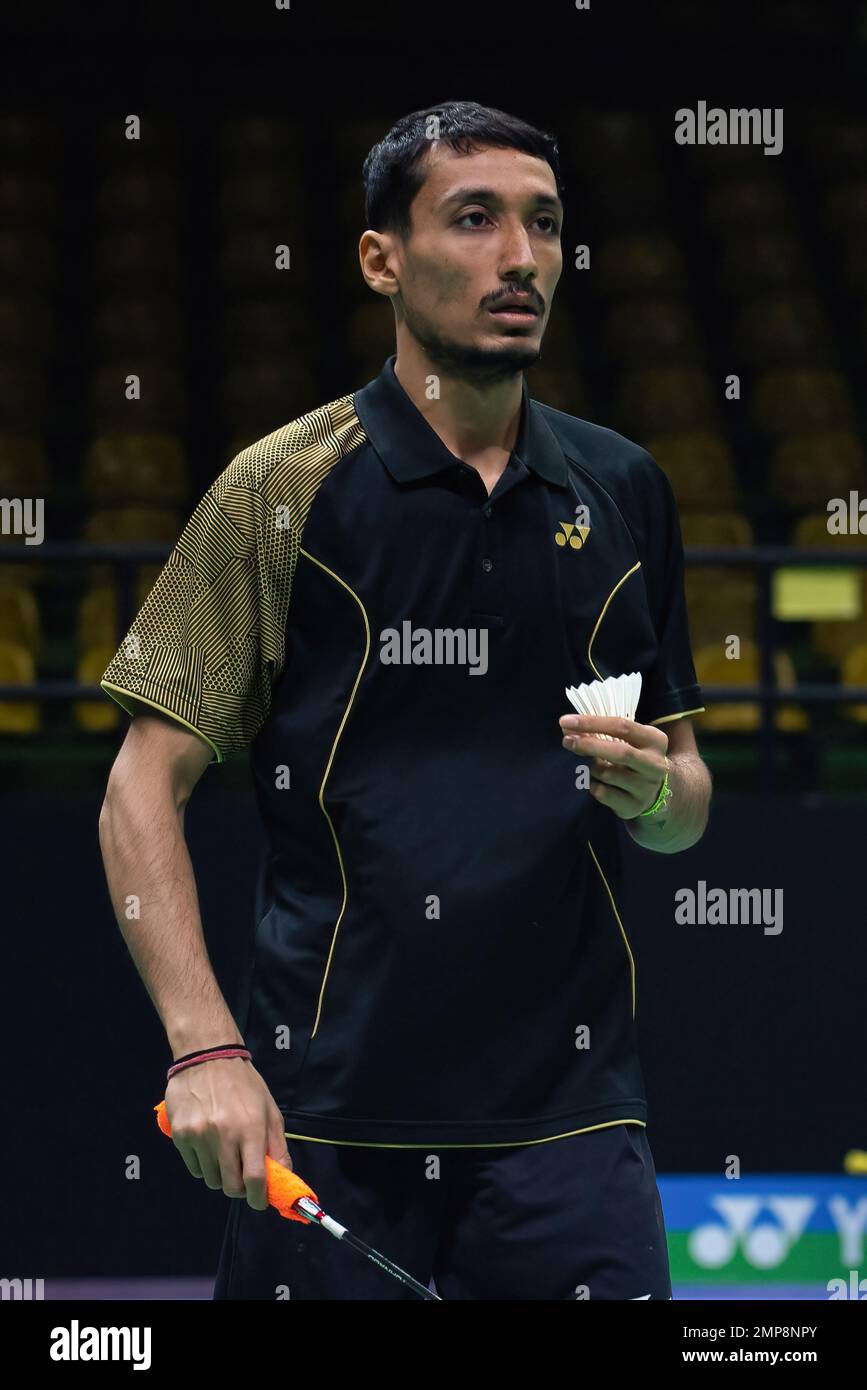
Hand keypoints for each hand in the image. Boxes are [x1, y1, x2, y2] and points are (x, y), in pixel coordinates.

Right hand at [164, 1058, 292, 1210]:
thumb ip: (276, 1146)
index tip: (260, 1201)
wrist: (207, 1057)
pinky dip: (203, 1166)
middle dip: (240, 1189)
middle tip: (242, 1178)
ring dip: (221, 1176)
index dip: (258, 1198)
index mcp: (250, 1128)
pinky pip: (194, 1168)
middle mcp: (224, 1134)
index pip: (255, 1179)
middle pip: (230, 1186)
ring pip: (211, 1180)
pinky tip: (208, 1147)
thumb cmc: (244, 1085)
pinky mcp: (180, 1135)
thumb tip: (283, 1176)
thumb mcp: (269, 1111)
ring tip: (224, 1155)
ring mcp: (199, 1136)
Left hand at [559, 713, 668, 819]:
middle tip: (567, 740)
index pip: (622, 726)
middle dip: (589, 745)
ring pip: (608, 774)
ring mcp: (646, 788)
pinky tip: (597, 782)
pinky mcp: (634, 806)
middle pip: (619, 752)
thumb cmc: (635, 757)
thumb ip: (603, 732)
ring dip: (592, 768)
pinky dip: (594, 785)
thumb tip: (568, 727)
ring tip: (591, 766)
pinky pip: (603, 794)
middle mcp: (655, 765)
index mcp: (655, 740)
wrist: (655, 792)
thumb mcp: (629, 740)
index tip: (566, 721)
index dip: (592, 722)